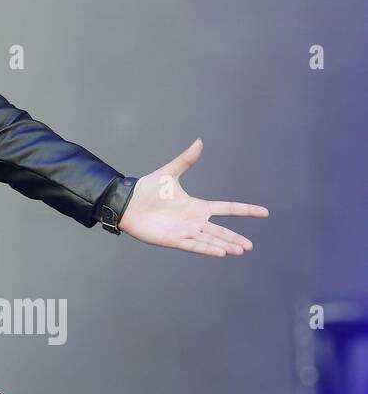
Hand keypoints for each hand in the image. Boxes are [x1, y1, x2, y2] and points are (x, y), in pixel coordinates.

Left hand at [118, 139, 267, 257]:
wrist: (128, 203)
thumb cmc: (147, 189)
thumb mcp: (170, 173)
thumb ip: (186, 160)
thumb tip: (199, 141)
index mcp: (197, 206)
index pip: (227, 209)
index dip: (245, 210)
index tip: (264, 212)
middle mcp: (194, 220)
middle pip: (221, 231)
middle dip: (235, 238)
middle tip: (250, 246)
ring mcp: (185, 231)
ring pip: (210, 240)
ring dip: (225, 244)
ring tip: (241, 250)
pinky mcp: (174, 239)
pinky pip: (194, 245)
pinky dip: (207, 248)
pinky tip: (221, 252)